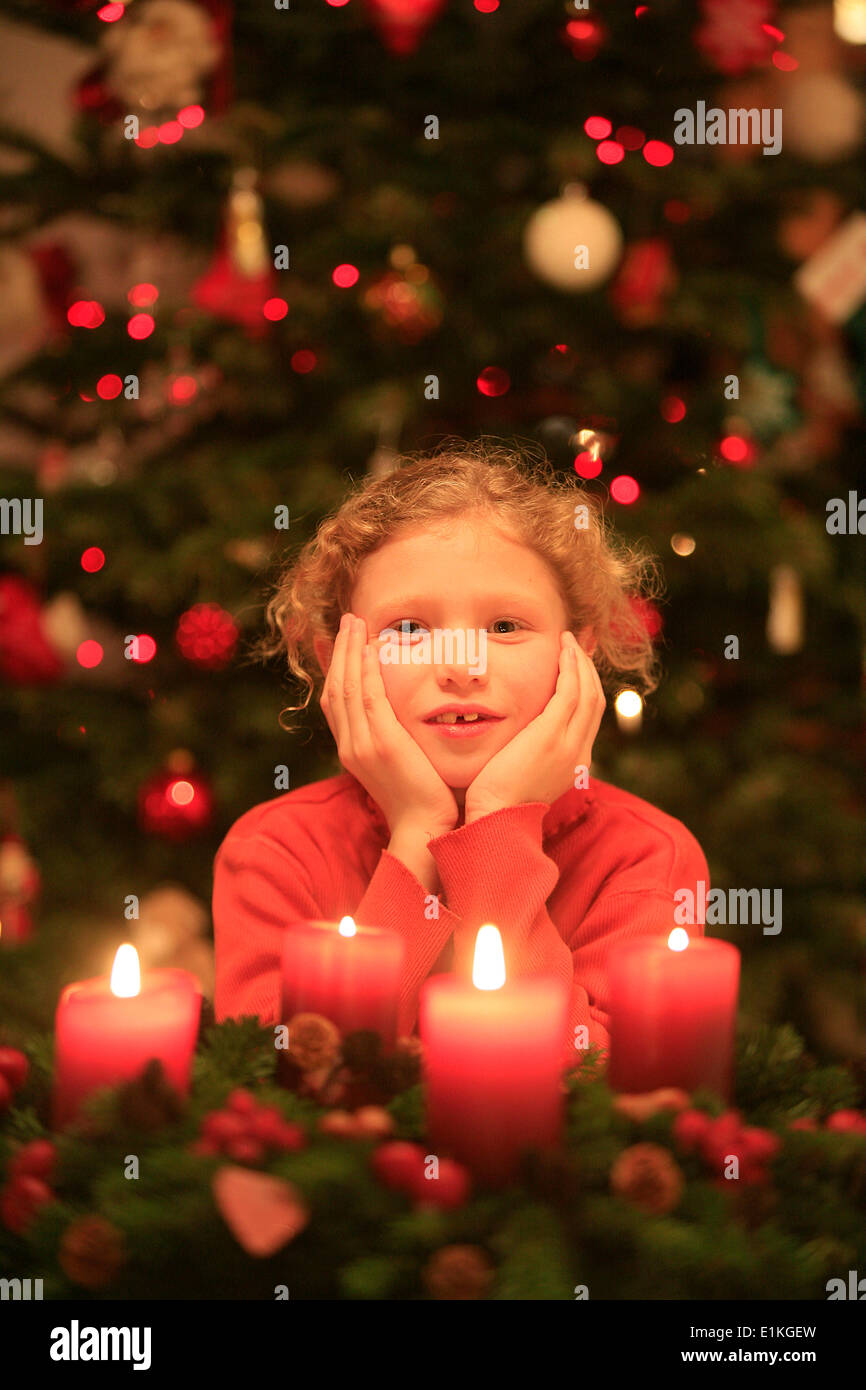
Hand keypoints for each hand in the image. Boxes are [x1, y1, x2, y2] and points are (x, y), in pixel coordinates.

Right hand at [320, 612, 459, 838]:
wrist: (423, 829)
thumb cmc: (421, 801)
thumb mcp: (400, 767)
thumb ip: (394, 742)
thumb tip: (403, 722)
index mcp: (352, 751)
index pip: (335, 702)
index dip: (334, 669)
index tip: (337, 643)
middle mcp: (350, 746)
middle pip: (335, 689)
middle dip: (339, 652)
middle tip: (345, 621)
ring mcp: (362, 745)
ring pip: (347, 688)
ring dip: (350, 652)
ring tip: (355, 622)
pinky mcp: (382, 745)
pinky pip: (368, 699)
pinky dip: (366, 672)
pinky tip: (371, 649)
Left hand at [464, 630, 604, 819]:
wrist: (494, 822)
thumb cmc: (495, 804)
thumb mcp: (520, 777)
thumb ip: (525, 756)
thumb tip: (516, 742)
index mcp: (573, 763)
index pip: (588, 717)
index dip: (586, 688)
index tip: (576, 667)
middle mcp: (579, 752)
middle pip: (595, 700)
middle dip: (589, 669)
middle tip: (579, 644)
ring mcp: (569, 744)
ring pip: (588, 691)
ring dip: (580, 662)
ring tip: (570, 640)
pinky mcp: (552, 735)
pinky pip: (571, 691)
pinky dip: (571, 667)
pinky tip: (563, 649)